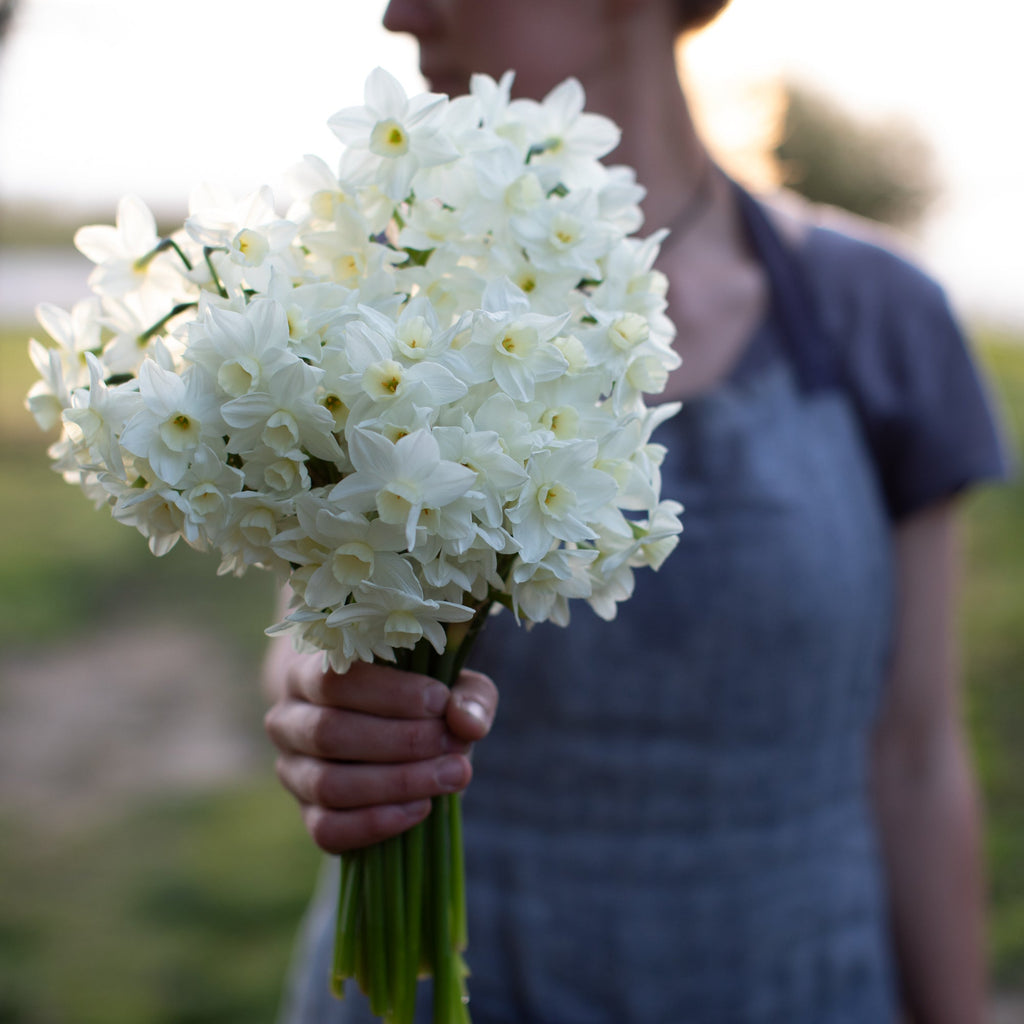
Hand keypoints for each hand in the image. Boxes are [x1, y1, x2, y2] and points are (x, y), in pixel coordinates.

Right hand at [263, 648, 497, 853]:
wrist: (383, 731)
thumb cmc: (414, 697)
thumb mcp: (446, 684)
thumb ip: (466, 696)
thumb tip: (468, 724)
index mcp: (309, 672)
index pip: (336, 680)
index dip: (390, 693)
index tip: (440, 700)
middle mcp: (288, 720)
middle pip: (330, 732)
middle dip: (402, 742)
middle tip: (455, 746)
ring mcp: (292, 771)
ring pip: (329, 784)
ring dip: (399, 783)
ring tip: (453, 775)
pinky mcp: (306, 815)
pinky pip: (328, 830)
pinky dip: (376, 823)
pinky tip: (421, 808)